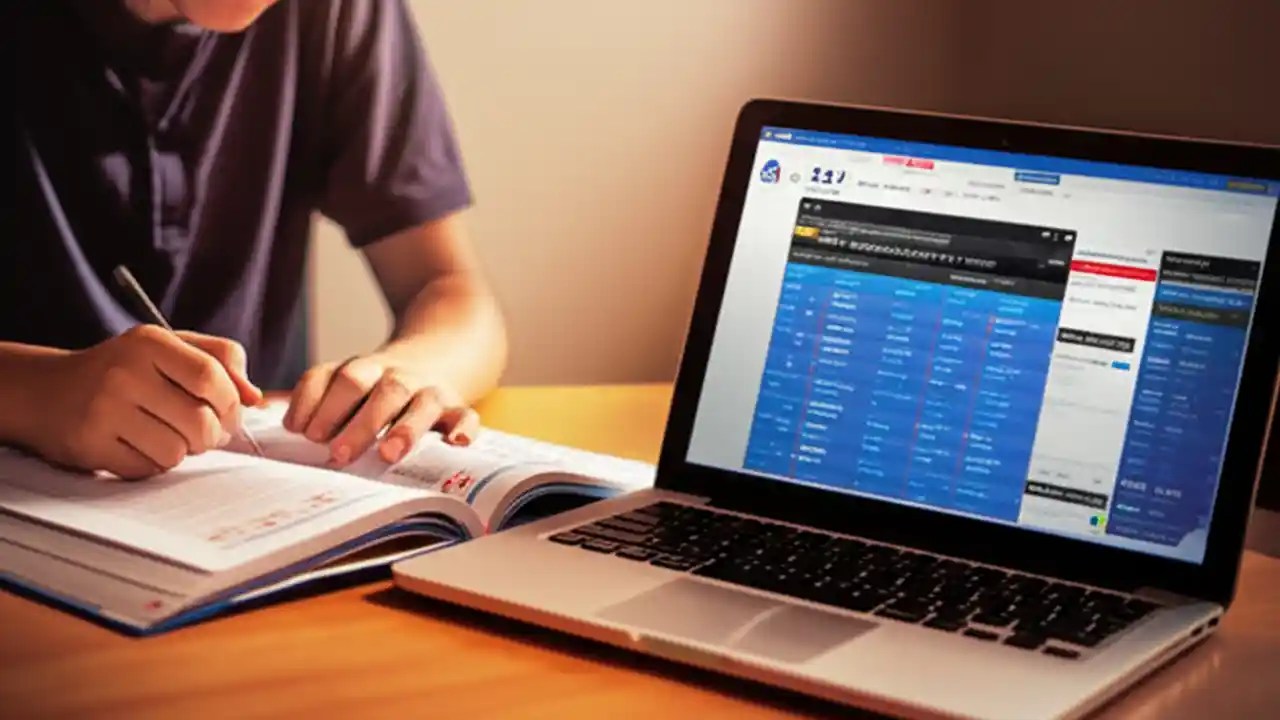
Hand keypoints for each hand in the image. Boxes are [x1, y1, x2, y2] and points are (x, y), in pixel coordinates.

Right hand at [32, 325, 262, 478]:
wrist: (46, 391)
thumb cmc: (123, 370)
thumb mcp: (168, 348)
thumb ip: (220, 360)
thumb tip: (255, 398)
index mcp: (149, 343)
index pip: (212, 378)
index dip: (231, 402)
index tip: (229, 411)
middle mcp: (124, 373)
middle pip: (200, 422)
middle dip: (213, 435)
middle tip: (206, 432)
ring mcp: (103, 411)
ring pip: (177, 452)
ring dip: (183, 451)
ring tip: (169, 436)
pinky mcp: (89, 445)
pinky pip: (148, 469)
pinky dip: (154, 464)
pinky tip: (140, 446)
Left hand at [282, 355, 479, 466]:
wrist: (443, 347)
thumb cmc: (381, 382)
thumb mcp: (348, 379)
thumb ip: (314, 396)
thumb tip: (271, 415)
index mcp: (362, 370)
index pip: (335, 378)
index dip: (317, 403)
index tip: (303, 433)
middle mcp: (396, 377)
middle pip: (378, 391)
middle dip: (357, 422)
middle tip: (338, 454)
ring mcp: (429, 390)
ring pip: (420, 403)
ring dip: (405, 428)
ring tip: (389, 453)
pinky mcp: (457, 406)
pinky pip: (466, 415)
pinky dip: (464, 428)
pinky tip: (457, 443)